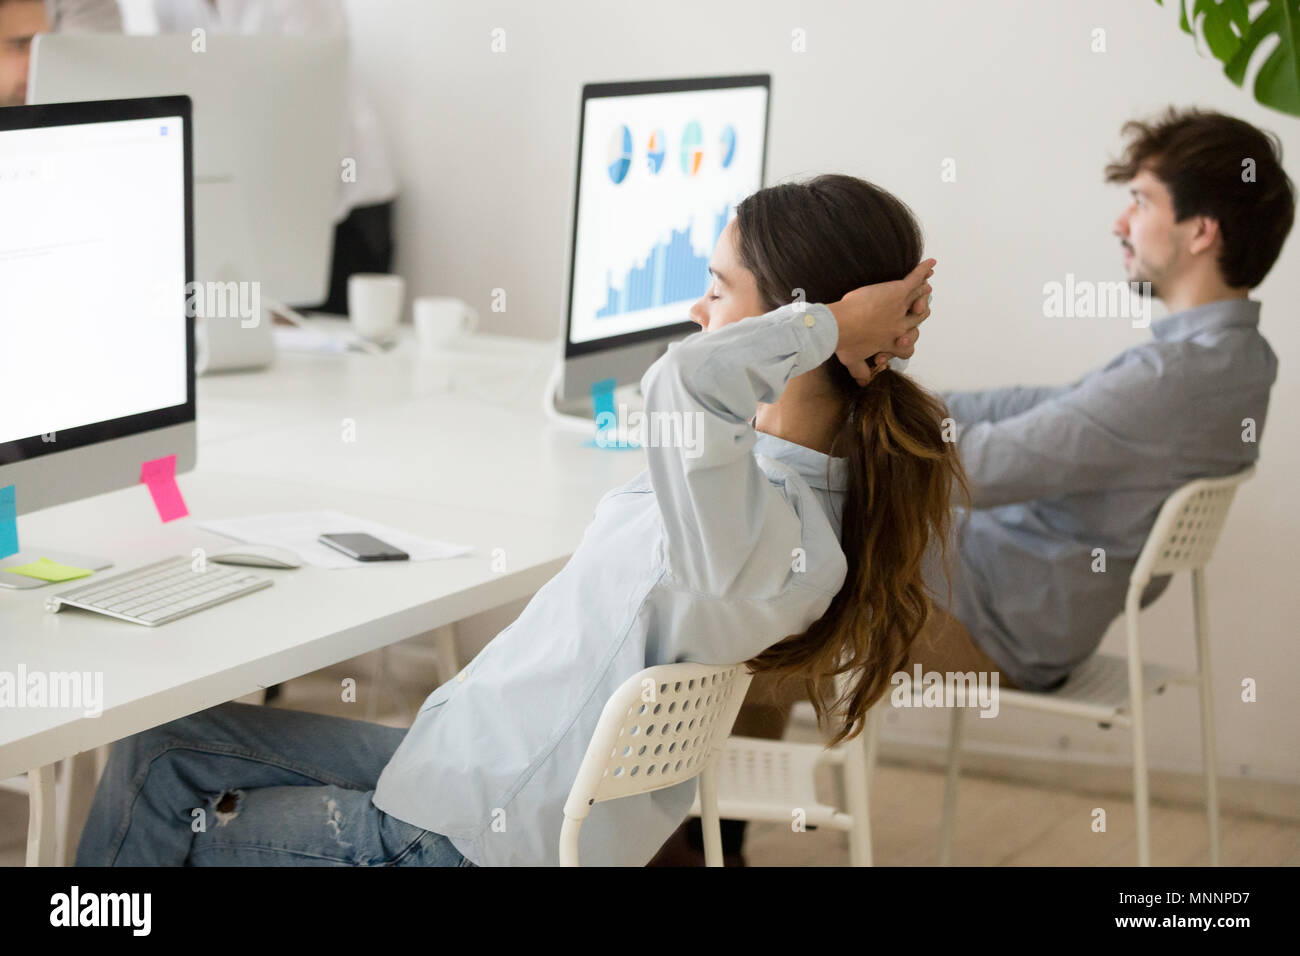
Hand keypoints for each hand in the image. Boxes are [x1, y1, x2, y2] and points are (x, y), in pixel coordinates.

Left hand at [828, 259, 933, 385]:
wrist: (842, 324)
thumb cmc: (846, 343)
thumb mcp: (853, 361)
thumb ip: (861, 372)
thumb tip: (863, 384)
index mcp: (892, 342)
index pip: (908, 348)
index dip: (903, 348)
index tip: (890, 348)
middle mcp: (901, 325)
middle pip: (920, 320)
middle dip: (918, 316)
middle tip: (912, 311)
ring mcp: (902, 307)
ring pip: (921, 299)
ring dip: (922, 294)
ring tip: (924, 287)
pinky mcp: (899, 291)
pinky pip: (916, 279)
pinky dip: (924, 270)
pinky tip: (931, 263)